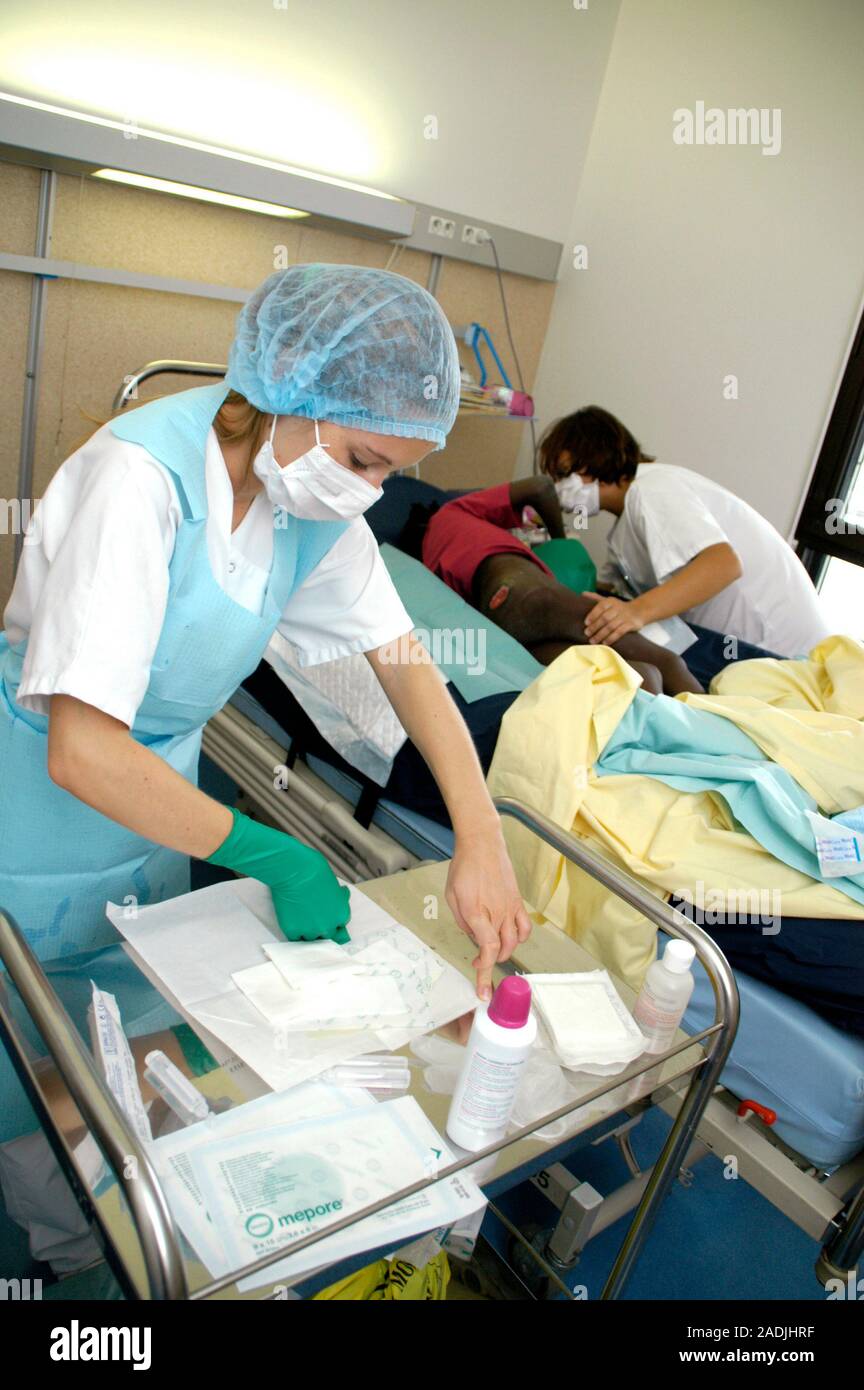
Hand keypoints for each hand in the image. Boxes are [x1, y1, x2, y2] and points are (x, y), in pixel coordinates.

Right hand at [206, 809, 350, 942]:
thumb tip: (341, 895)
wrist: (294, 869)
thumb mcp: (334, 882)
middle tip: (315, 920)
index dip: (334, 920)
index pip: (341, 925)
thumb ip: (337, 896)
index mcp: (341, 913)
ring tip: (302, 920)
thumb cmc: (314, 869)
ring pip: (311, 940)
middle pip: (328, 936)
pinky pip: (295, 939)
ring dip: (308, 931)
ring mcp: (310, 930)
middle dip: (323, 928)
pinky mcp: (292, 930)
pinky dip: (295, 933)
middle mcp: (328, 926)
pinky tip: (293, 924)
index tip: (328, 917)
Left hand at [445, 826, 531, 1000]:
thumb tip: (474, 936)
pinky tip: (511, 938)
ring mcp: (510, 907)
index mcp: (475, 912)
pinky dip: (520, 939)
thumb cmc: (463, 868)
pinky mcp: (518, 902)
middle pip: (501, 950)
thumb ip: (462, 921)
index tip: (482, 987)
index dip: (484, 970)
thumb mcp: (451, 896)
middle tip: (478, 962)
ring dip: (504, 953)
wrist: (483, 844)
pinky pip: (525, 928)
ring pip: (515, 942)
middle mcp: (496, 913)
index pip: (486, 949)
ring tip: (493, 950)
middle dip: (489, 963)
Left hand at [583, 593, 644, 644]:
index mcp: (610, 601)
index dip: (593, 614)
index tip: (586, 623)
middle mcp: (617, 608)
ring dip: (601, 634)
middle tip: (587, 633)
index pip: (601, 606)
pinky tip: (605, 642)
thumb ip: (596, 598)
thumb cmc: (619, 608)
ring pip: (611, 626)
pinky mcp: (631, 625)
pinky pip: (620, 632)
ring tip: (593, 641)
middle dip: (595, 626)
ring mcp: (625, 617)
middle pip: (605, 618)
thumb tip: (582, 593)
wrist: (639, 611)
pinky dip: (611, 638)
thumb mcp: (608, 601)